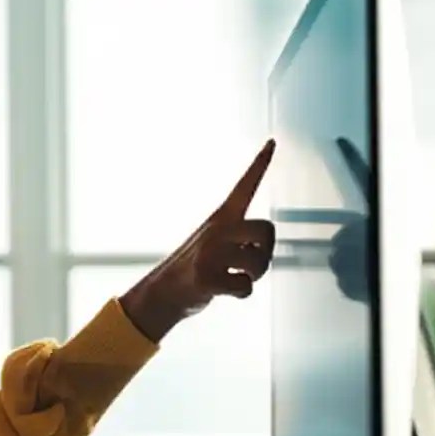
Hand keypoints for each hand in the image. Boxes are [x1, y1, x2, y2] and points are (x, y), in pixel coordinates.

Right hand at [120, 139, 277, 340]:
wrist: (162, 293)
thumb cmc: (196, 268)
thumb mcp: (213, 242)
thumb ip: (239, 238)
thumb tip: (263, 251)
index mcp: (219, 219)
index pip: (244, 187)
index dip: (259, 165)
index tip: (272, 141)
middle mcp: (215, 231)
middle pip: (266, 230)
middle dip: (267, 251)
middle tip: (251, 264)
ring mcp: (209, 254)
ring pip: (259, 263)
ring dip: (253, 277)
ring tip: (235, 277)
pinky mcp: (206, 278)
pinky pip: (245, 287)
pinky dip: (240, 294)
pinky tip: (224, 291)